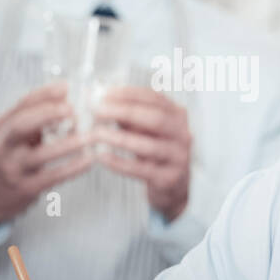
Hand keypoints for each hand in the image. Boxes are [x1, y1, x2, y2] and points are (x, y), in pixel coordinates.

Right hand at [0, 82, 90, 233]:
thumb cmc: (12, 157)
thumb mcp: (15, 134)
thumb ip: (35, 116)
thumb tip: (67, 95)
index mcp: (3, 127)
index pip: (21, 105)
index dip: (44, 94)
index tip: (66, 87)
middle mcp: (4, 146)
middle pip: (21, 125)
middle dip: (47, 114)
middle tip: (73, 110)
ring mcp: (13, 168)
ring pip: (40, 154)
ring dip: (69, 144)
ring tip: (92, 136)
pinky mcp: (26, 188)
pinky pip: (52, 177)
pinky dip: (72, 168)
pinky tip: (89, 160)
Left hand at [90, 86, 191, 222]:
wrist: (173, 186)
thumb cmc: (154, 150)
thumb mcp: (145, 129)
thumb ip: (128, 116)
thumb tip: (101, 100)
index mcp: (178, 115)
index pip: (155, 98)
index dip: (129, 94)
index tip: (105, 94)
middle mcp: (183, 135)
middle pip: (155, 119)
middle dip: (124, 112)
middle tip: (98, 111)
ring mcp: (178, 158)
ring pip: (148, 146)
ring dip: (118, 138)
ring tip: (96, 134)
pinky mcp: (168, 178)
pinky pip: (141, 170)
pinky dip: (119, 162)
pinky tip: (101, 157)